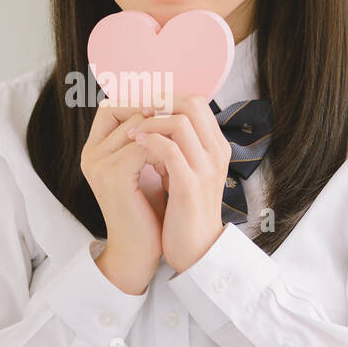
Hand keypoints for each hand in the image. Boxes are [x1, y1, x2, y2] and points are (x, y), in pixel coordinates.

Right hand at [80, 98, 163, 290]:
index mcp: (94, 149)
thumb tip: (166, 103)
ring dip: (163, 135)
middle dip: (154, 118)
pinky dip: (163, 152)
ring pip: (137, 126)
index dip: (139, 103)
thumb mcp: (144, 166)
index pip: (110, 105)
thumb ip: (146, 138)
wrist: (141, 249)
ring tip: (176, 153)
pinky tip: (174, 166)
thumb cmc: (147, 208)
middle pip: (123, 109)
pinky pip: (143, 147)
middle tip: (176, 132)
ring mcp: (98, 164)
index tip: (166, 116)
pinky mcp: (113, 177)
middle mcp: (90, 154)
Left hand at [127, 95, 229, 272]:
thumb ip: (178, 147)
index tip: (143, 106)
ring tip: (131, 132)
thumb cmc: (186, 210)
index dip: (167, 97)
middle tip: (135, 112)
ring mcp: (205, 168)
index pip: (196, 102)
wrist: (196, 249)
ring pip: (180, 123)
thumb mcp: (187, 171)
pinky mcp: (190, 186)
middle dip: (158, 102)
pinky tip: (135, 144)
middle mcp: (216, 152)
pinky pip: (169, 151)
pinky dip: (149, 141)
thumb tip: (153, 122)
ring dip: (150, 121)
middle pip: (191, 104)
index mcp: (216, 146)